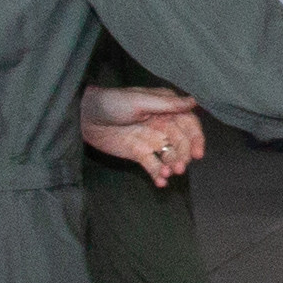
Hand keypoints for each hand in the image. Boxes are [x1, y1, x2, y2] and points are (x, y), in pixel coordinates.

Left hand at [80, 85, 204, 186]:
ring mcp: (151, 140)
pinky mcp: (139, 154)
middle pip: (182, 143)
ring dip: (172, 165)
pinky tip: (160, 182)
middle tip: (179, 167)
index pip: (189, 124)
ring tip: (168, 173)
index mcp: (166, 109)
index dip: (196, 138)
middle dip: (183, 156)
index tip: (198, 153)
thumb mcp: (140, 100)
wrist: (84, 116)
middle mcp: (163, 124)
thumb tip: (194, 101)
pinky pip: (153, 165)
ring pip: (169, 155)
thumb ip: (167, 104)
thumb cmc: (112, 102)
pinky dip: (159, 174)